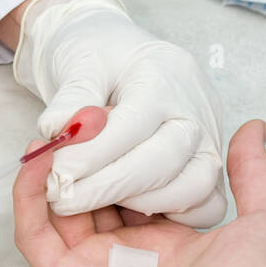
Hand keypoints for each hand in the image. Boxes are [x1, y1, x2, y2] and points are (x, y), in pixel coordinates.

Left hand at [12, 0, 225, 226]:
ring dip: (140, 202)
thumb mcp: (78, 61)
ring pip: (193, 186)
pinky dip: (174, 212)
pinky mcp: (210, 163)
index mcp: (163, 75)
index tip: (57, 174)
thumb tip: (55, 131)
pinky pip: (208, 203)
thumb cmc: (101, 55)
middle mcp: (196, 109)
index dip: (92, 155)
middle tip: (64, 198)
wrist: (122, 54)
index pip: (131, 125)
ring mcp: (209, 138)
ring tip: (94, 198)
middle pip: (163, 160)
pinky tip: (132, 207)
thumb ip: (70, 98)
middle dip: (108, 186)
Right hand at [13, 118, 265, 266]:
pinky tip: (36, 162)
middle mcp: (126, 254)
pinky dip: (26, 198)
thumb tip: (254, 127)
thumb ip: (253, 171)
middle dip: (82, 153)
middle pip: (89, 193)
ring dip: (49, 168)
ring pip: (55, 211)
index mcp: (167, 240)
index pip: (129, 185)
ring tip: (54, 130)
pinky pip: (34, 237)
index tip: (114, 114)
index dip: (118, 149)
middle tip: (82, 114)